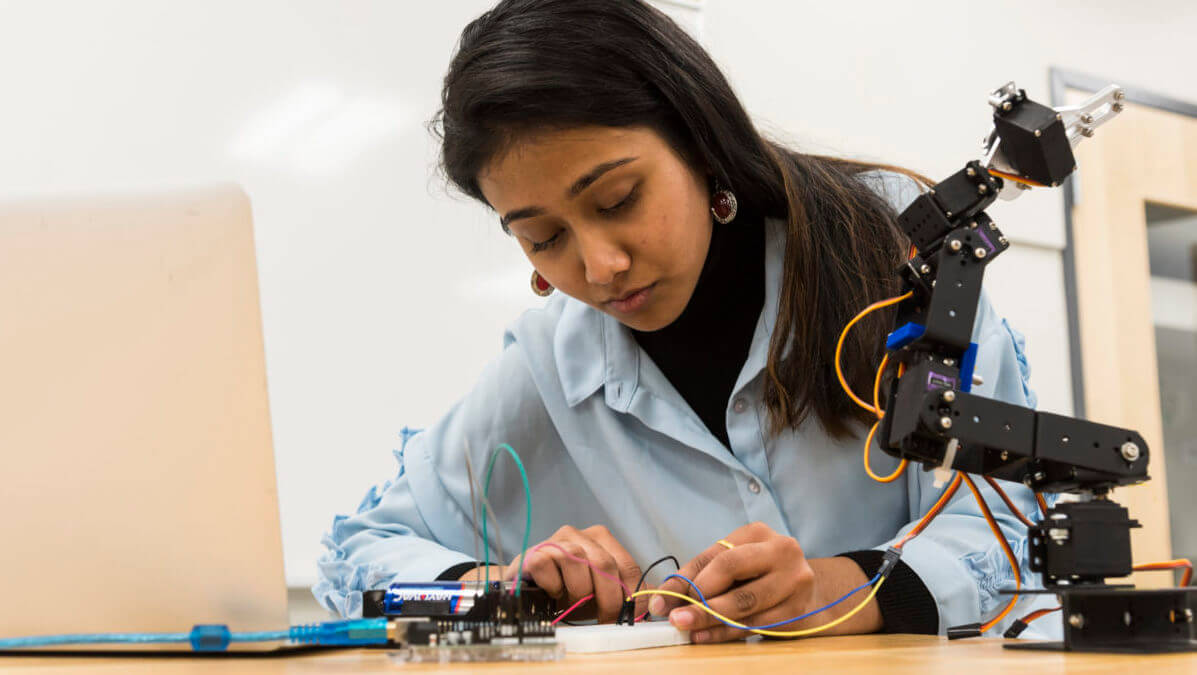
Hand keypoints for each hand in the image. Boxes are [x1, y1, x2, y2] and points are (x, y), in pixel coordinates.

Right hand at [491, 525, 645, 622]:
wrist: (527, 589)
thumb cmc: (567, 591)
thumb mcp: (600, 593)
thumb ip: (626, 593)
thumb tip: (655, 603)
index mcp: (602, 539)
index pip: (628, 566)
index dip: (631, 597)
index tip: (628, 618)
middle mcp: (580, 534)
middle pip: (605, 565)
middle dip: (607, 599)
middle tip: (603, 619)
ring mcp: (556, 540)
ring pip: (578, 563)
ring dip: (577, 592)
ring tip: (571, 601)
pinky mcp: (535, 552)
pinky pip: (549, 568)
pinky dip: (554, 587)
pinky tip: (552, 592)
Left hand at [650, 522, 880, 642]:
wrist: (806, 592)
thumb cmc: (758, 575)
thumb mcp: (731, 564)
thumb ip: (698, 576)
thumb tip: (662, 598)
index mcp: (758, 533)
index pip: (716, 555)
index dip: (685, 579)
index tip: (661, 600)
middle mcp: (782, 550)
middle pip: (731, 572)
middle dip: (698, 598)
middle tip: (674, 618)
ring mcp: (795, 581)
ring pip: (745, 603)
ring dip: (710, 619)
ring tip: (686, 628)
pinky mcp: (799, 610)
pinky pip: (756, 626)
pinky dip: (727, 633)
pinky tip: (707, 636)